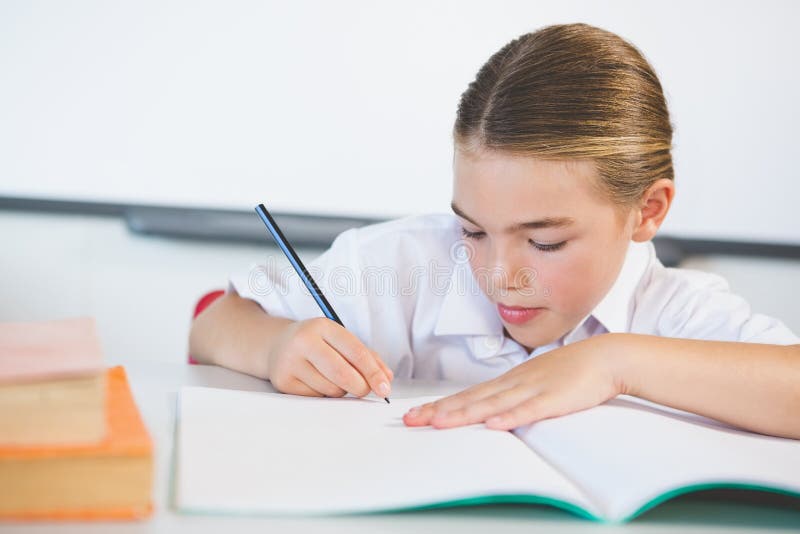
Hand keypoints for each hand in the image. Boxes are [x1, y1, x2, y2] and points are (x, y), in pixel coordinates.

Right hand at [268, 317, 393, 397]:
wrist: (278, 345)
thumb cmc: (318, 343)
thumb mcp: (341, 341)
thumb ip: (367, 357)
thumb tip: (386, 379)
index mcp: (323, 326)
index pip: (356, 352)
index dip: (374, 372)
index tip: (385, 388)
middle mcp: (304, 341)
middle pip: (343, 374)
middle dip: (360, 387)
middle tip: (364, 390)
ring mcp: (290, 362)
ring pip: (331, 389)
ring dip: (341, 390)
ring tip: (332, 378)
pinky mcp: (283, 382)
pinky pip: (316, 397)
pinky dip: (324, 394)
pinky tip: (316, 382)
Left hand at [403, 334, 623, 429]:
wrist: (606, 357)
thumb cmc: (571, 371)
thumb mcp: (535, 382)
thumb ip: (513, 396)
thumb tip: (490, 412)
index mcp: (509, 381)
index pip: (468, 395)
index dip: (441, 405)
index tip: (416, 414)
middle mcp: (514, 384)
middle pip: (471, 399)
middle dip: (439, 410)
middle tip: (411, 420)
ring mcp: (533, 390)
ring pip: (492, 404)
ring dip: (465, 414)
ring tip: (438, 422)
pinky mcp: (555, 399)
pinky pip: (530, 410)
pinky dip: (511, 417)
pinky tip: (494, 425)